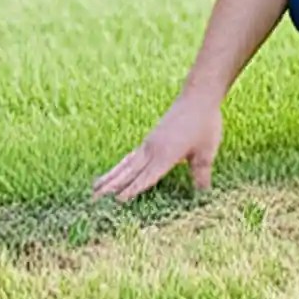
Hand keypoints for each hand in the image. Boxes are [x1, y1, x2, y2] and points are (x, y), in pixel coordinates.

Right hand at [92, 94, 222, 201]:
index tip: (116, 202)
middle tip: (92, 198)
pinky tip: (118, 170)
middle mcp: (152, 149)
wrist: (198, 96)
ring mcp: (149, 143)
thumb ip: (201, 175)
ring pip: (126, 163)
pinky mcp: (151, 138)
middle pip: (127, 171)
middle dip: (110, 186)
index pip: (145, 177)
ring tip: (95, 186)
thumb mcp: (207, 152)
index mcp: (165, 155)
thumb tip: (203, 196)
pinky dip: (121, 166)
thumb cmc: (204, 123)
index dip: (132, 190)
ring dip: (111, 176)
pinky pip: (132, 156)